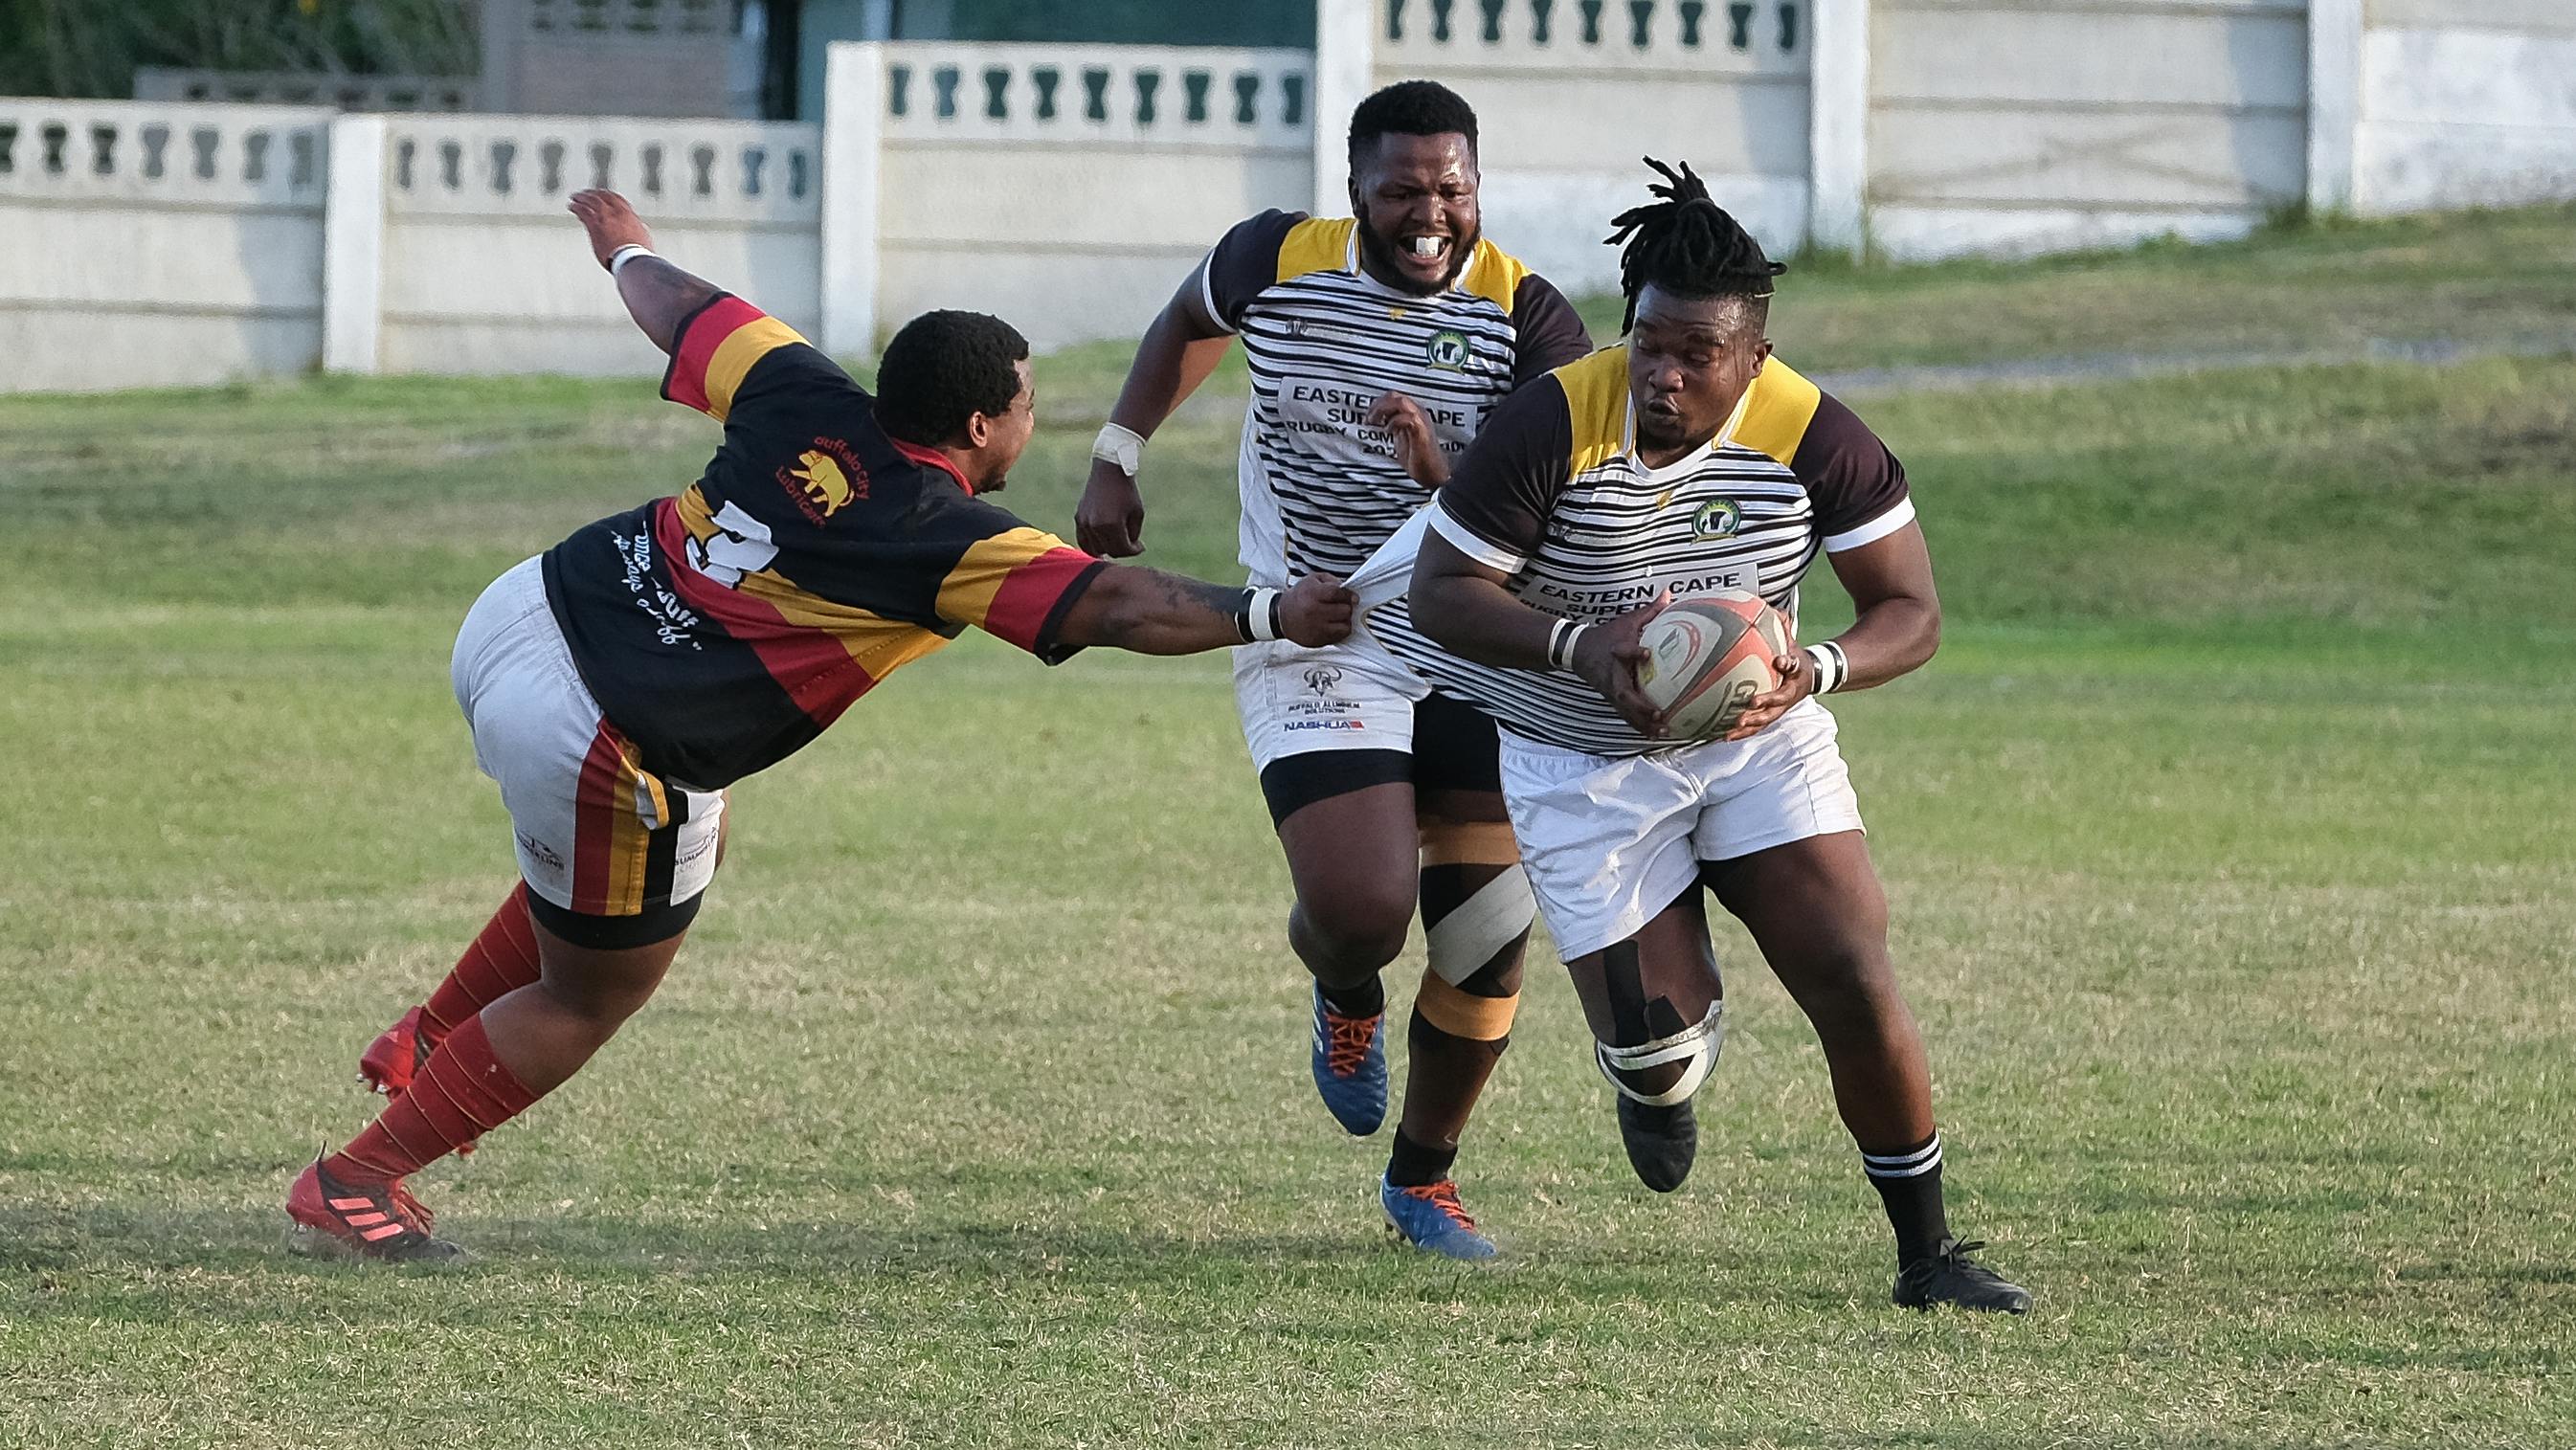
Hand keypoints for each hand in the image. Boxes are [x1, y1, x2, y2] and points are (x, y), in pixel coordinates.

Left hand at [569, 189, 652, 269]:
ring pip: (591, 200)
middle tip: (586, 193)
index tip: (603, 195)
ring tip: (575, 197)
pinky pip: (582, 210)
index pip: (617, 199)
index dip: (608, 195)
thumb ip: (637, 230)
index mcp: (629, 214)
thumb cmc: (638, 253)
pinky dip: (576, 207)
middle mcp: (616, 212)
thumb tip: (638, 230)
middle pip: (602, 197)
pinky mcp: (594, 224)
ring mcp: (605, 217)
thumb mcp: (642, 237)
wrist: (632, 258)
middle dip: (593, 194)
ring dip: (582, 198)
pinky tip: (572, 206)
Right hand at [1076, 457, 1145, 556]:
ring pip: (1096, 549)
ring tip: (1118, 541)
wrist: (1108, 471)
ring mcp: (1084, 523)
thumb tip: (1129, 549)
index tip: (1141, 546)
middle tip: (1132, 544)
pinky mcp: (1078, 518)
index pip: (1122, 549)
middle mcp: (1095, 525)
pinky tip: (1102, 547)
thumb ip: (1133, 534)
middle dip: (1123, 550)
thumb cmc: (1126, 490)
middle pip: (1110, 551)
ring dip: (1108, 548)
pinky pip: (1083, 541)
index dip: (1134, 551)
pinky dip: (1092, 547)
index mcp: (1112, 524)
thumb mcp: (1137, 513)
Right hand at [1279, 574, 1356, 646]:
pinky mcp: (1318, 640)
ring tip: (1338, 616)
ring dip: (1345, 619)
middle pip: (1345, 610)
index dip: (1348, 595)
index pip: (1338, 593)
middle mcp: (1314, 611)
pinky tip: (1334, 624)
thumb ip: (1331, 580)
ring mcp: (1316, 627)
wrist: (1281, 617)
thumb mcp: (1312, 580)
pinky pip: (1340, 636)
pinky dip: (1341, 630)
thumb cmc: (1299, 597)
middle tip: (1342, 605)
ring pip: (1345, 625)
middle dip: (1346, 606)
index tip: (1352, 597)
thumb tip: (1347, 589)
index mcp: (1311, 594)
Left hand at [1367, 391, 1448, 487]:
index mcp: (1413, 413)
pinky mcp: (1421, 431)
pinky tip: (1389, 431)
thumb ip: (1392, 425)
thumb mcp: (1401, 437)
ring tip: (1375, 421)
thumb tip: (1378, 419)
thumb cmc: (1420, 459)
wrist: (1433, 473)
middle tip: (1369, 418)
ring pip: (1401, 402)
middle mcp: (1418, 413)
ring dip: (1383, 410)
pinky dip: (1393, 423)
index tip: (1368, 415)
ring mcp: (1421, 420)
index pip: (1393, 397)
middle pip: (1395, 396)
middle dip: (1377, 405)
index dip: (1377, 403)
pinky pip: (1407, 417)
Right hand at [1572, 593, 1669, 738]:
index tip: (1647, 653)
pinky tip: (1654, 735)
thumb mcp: (1626, 621)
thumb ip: (1649, 611)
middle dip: (1641, 706)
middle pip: (1624, 693)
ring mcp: (1610, 690)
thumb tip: (1670, 593)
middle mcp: (1613, 675)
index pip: (1623, 652)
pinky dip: (1640, 727)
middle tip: (1660, 714)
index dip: (1634, 653)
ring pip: (1625, 710)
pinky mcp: (1611, 699)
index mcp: (1616, 652)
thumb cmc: (1606, 635)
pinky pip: (1626, 715)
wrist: (1577, 650)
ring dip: (1643, 723)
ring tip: (1662, 733)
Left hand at [1722, 649, 1817, 740]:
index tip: (1754, 701)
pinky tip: (1728, 736)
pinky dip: (1744, 732)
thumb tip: (1779, 658)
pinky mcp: (1771, 714)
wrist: (1810, 675)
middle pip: (1771, 714)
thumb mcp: (1796, 655)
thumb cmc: (1798, 662)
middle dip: (1755, 719)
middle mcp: (1786, 703)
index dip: (1769, 699)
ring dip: (1746, 731)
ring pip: (1763, 724)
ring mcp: (1779, 710)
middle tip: (1740, 721)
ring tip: (1729, 735)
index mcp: (1793, 688)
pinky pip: (1758, 726)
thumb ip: (1788, 656)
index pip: (1782, 695)